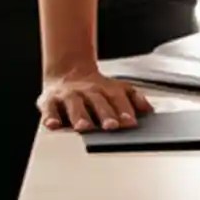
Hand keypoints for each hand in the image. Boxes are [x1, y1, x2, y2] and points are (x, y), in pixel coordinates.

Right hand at [38, 66, 153, 131]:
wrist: (68, 71)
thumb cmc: (97, 88)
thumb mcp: (119, 89)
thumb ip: (134, 99)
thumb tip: (150, 110)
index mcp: (107, 89)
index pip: (118, 99)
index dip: (125, 110)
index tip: (131, 123)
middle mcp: (88, 91)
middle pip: (98, 103)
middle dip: (105, 114)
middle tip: (111, 126)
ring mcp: (69, 95)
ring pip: (74, 105)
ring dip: (80, 116)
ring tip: (84, 127)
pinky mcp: (49, 101)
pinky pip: (49, 109)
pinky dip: (50, 117)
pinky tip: (53, 125)